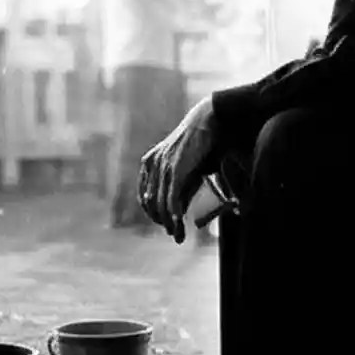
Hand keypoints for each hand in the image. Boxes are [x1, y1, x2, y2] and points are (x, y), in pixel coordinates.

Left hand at [138, 96, 219, 243]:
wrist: (209, 120)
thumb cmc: (201, 143)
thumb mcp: (184, 165)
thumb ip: (178, 185)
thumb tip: (177, 211)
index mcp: (150, 162)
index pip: (144, 196)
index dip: (153, 213)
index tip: (165, 223)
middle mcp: (152, 164)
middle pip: (151, 202)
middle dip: (162, 221)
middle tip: (175, 233)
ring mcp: (162, 166)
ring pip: (160, 203)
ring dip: (169, 222)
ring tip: (178, 234)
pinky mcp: (175, 169)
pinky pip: (171, 197)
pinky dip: (173, 213)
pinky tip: (178, 223)